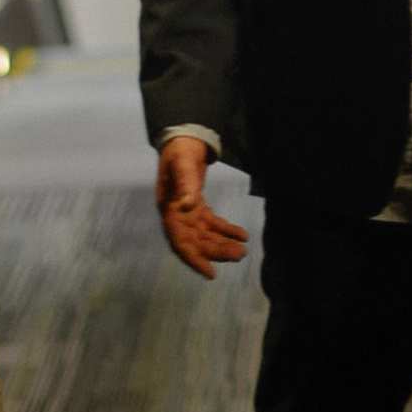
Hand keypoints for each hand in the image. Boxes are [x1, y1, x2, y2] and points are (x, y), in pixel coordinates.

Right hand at [156, 135, 249, 279]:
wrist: (183, 139)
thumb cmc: (180, 150)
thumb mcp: (182, 162)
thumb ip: (186, 183)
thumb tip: (188, 206)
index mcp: (168, 209)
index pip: (179, 241)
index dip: (194, 258)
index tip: (210, 272)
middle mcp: (176, 216)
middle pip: (196, 242)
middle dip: (215, 251)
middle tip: (239, 255)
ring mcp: (186, 213)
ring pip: (205, 236)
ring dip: (223, 244)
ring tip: (242, 250)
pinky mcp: (197, 208)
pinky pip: (211, 225)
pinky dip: (226, 231)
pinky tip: (241, 235)